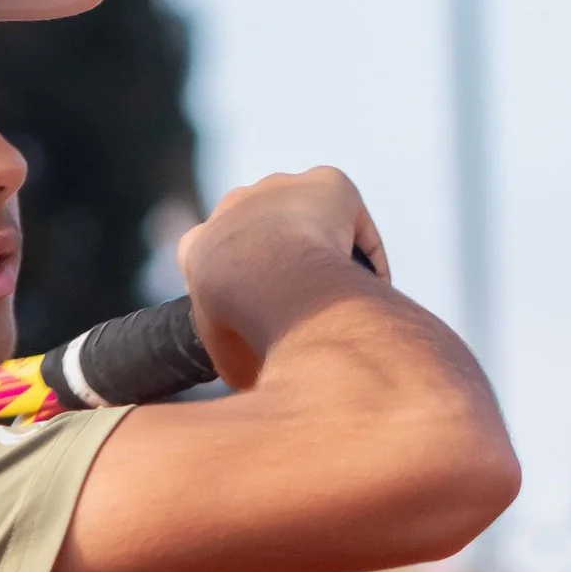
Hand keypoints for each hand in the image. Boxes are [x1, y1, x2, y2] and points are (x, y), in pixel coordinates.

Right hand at [177, 167, 387, 387]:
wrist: (271, 278)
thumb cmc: (244, 325)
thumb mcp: (227, 357)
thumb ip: (242, 361)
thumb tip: (264, 389)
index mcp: (198, 244)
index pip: (213, 260)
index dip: (240, 291)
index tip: (261, 318)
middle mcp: (236, 204)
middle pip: (263, 233)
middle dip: (284, 264)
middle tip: (307, 306)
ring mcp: (282, 187)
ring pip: (309, 221)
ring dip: (324, 251)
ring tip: (343, 295)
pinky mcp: (328, 182)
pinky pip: (352, 217)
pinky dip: (363, 249)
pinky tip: (372, 283)